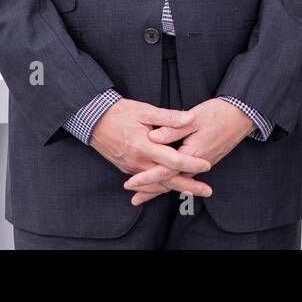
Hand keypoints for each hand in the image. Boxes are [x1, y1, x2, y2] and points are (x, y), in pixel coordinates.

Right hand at [88, 98, 212, 202]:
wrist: (93, 119)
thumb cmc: (120, 112)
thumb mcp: (145, 111)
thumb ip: (168, 117)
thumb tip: (190, 118)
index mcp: (144, 147)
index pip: (172, 160)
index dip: (191, 163)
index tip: (207, 164)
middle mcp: (137, 162)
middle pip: (167, 179)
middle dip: (188, 186)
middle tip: (208, 191)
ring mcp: (131, 168)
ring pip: (157, 183)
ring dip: (176, 187)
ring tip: (194, 189)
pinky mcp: (127, 169)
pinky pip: (147, 182)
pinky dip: (160, 185)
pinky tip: (172, 187)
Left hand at [125, 98, 256, 204]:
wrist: (242, 115)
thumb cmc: (218, 114)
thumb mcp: (194, 118)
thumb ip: (172, 128)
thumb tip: (152, 138)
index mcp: (192, 154)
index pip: (164, 171)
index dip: (146, 178)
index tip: (130, 183)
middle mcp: (197, 164)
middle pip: (170, 182)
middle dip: (151, 191)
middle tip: (134, 199)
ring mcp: (202, 164)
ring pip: (178, 180)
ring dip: (161, 188)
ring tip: (145, 195)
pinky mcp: (205, 160)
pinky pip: (185, 175)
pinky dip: (172, 180)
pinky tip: (166, 181)